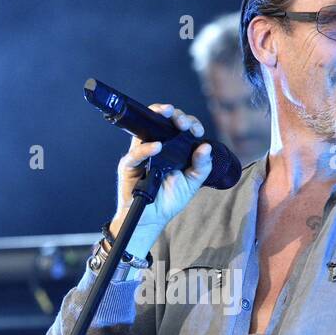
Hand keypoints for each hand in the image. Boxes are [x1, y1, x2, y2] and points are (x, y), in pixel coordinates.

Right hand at [111, 103, 212, 236]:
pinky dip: (146, 148)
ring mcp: (141, 154)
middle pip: (163, 121)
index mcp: (172, 148)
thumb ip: (202, 166)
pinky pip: (135, 153)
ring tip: (171, 119)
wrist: (153, 218)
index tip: (197, 131)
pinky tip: (157, 147)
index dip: (189, 124)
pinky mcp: (129, 165)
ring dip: (159, 118)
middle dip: (176, 116)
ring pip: (146, 128)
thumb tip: (206, 146)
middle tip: (184, 124)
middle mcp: (156, 146)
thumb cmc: (170, 199)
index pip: (179, 127)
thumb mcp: (192, 182)